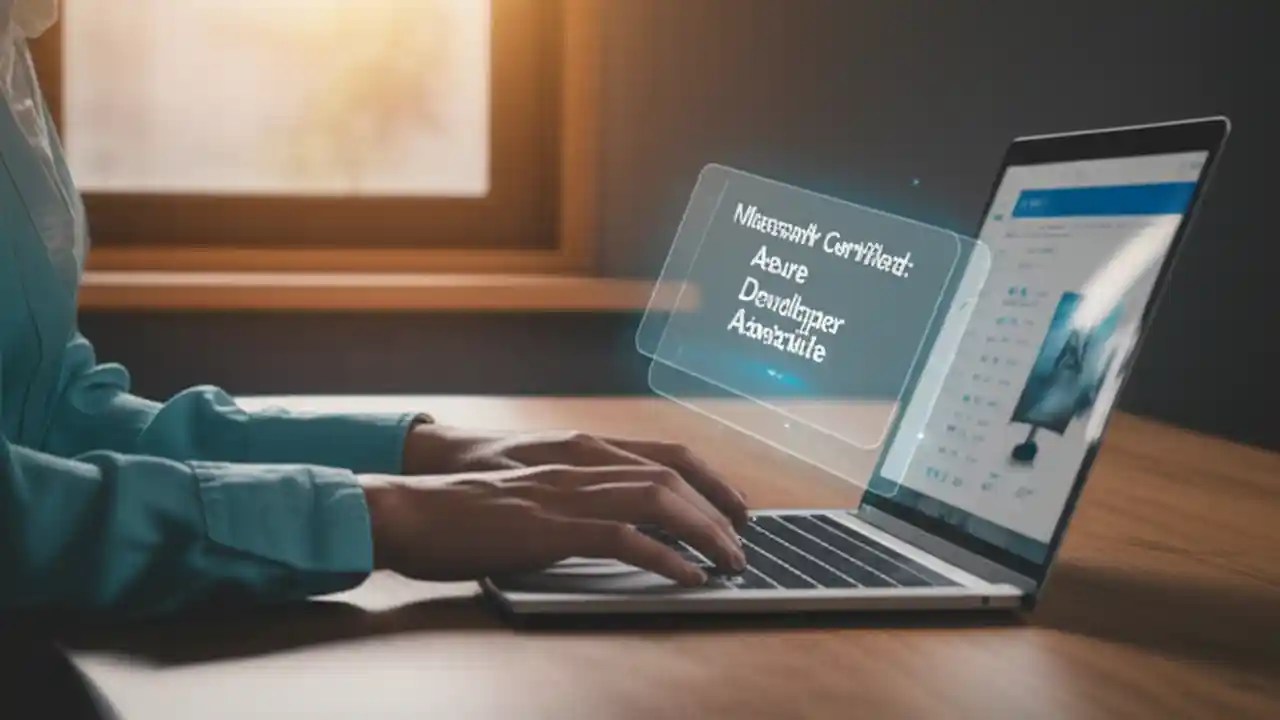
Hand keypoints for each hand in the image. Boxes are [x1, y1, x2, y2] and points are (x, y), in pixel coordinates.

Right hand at [402, 425, 747, 527]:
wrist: (411, 510)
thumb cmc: (464, 508)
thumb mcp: (531, 493)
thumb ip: (573, 498)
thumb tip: (609, 523)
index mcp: (578, 452)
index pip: (663, 453)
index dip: (708, 477)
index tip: (735, 505)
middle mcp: (580, 464)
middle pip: (671, 475)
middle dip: (717, 509)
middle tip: (743, 542)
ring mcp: (566, 494)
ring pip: (656, 500)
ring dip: (703, 532)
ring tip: (728, 561)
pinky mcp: (549, 528)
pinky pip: (622, 538)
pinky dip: (663, 557)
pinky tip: (686, 576)